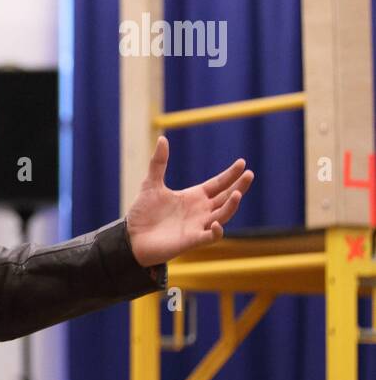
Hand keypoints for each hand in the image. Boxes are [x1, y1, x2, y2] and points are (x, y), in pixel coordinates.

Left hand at [125, 135, 252, 266]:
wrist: (131, 238)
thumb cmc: (143, 213)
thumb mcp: (151, 184)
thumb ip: (158, 163)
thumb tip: (162, 138)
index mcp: (194, 197)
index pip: (218, 184)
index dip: (230, 174)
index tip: (242, 163)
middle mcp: (200, 211)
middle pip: (226, 198)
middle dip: (238, 186)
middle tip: (249, 174)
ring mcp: (198, 226)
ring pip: (223, 215)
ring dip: (231, 206)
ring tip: (236, 194)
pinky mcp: (191, 240)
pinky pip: (210, 237)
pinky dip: (216, 231)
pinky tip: (216, 223)